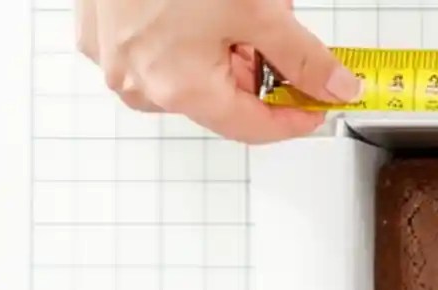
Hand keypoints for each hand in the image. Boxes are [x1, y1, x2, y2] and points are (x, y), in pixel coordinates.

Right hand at [74, 0, 361, 142]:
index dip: (295, 118)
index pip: (253, 128)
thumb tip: (335, 86)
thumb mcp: (257, 11)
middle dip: (261, 68)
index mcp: (179, 88)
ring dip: (230, 48)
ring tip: (246, 7)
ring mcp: (117, 60)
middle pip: (224, 96)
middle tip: (282, 31)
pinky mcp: (102, 32)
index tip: (321, 104)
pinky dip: (195, 34)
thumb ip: (303, 57)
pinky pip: (162, 49)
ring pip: (195, 71)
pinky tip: (210, 5)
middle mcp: (141, 84)